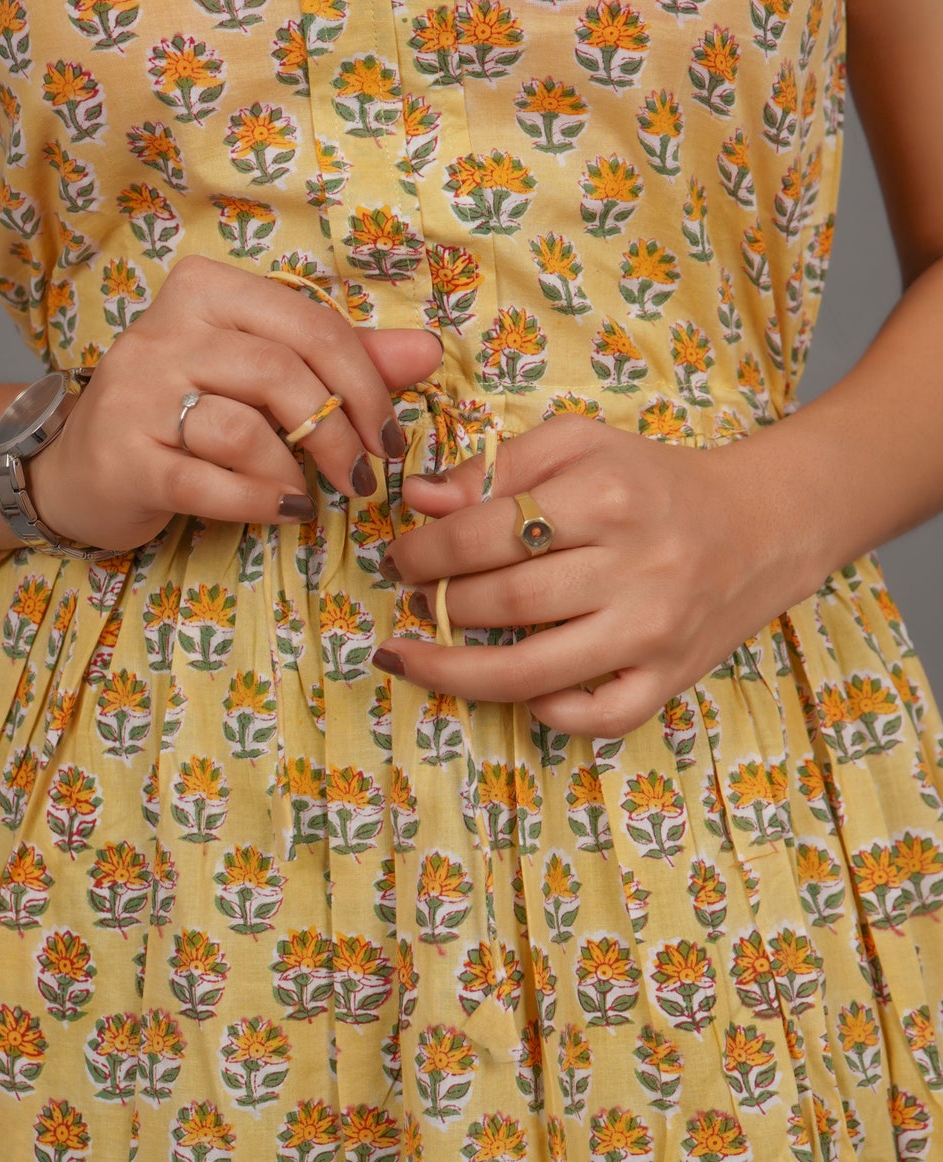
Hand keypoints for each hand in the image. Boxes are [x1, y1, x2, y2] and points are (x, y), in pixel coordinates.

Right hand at [28, 259, 442, 552]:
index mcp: (206, 292)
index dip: (365, 383)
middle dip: (338, 433)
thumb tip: (427, 350)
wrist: (80, 469)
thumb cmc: (183, 414)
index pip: (308, 323)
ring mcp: (134, 394)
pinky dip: (258, 500)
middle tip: (362, 476)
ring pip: (244, 427)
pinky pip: (208, 481)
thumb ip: (340, 357)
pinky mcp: (123, 458)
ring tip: (309, 494)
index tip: (389, 437)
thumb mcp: (259, 373)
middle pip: (280, 372)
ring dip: (295, 470)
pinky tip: (282, 510)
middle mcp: (163, 332)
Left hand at [372, 414, 820, 737]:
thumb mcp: (579, 444)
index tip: (401, 556)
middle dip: (439, 604)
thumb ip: (497, 466)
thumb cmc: (652, 480)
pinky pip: (603, 717)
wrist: (761, 524)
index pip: (487, 532)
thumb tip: (419, 499)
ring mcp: (654, 630)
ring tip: (416, 658)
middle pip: (506, 602)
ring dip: (459, 671)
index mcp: (606, 495)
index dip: (426, 550)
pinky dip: (555, 715)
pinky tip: (523, 696)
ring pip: (535, 670)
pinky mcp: (672, 676)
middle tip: (411, 598)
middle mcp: (634, 567)